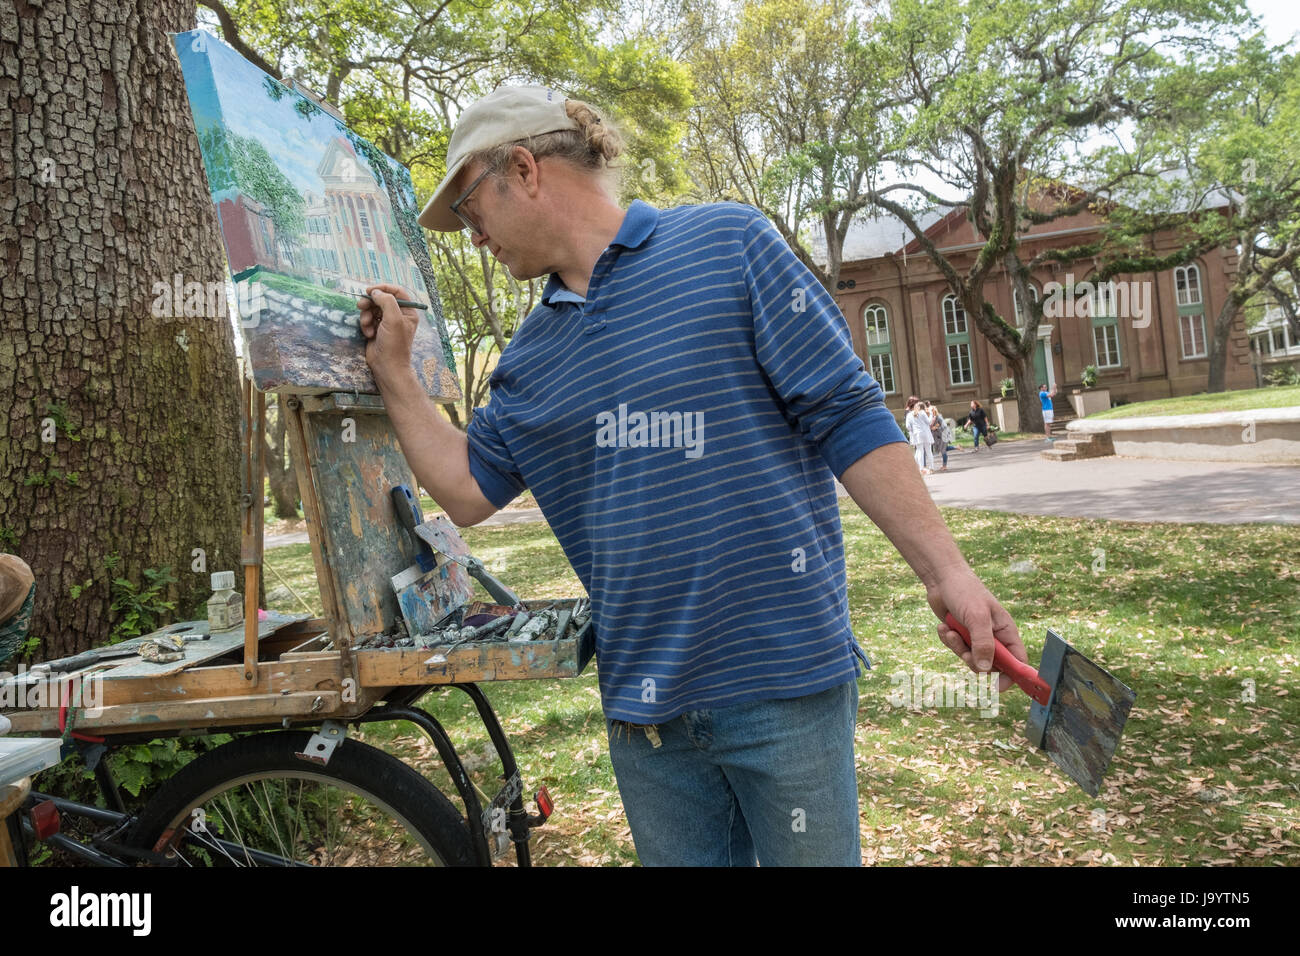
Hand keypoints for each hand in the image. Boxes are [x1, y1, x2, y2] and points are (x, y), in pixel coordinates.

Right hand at [360, 283, 418, 384]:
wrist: (387, 366)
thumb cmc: (394, 344)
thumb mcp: (393, 319)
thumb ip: (386, 301)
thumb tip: (375, 292)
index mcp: (408, 312)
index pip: (397, 292)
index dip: (383, 288)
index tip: (370, 290)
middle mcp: (398, 316)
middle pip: (381, 299)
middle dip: (370, 303)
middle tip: (360, 305)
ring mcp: (386, 323)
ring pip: (372, 309)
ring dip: (366, 315)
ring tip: (367, 325)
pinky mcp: (376, 329)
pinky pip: (367, 319)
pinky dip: (365, 325)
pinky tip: (369, 334)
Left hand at [926, 569, 1027, 693]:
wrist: (941, 579)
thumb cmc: (965, 591)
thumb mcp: (976, 617)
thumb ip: (983, 643)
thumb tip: (986, 670)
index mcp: (1006, 632)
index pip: (1017, 661)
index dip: (1012, 676)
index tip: (997, 687)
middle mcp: (994, 637)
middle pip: (991, 666)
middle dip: (975, 662)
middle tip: (964, 652)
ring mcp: (976, 637)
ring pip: (971, 659)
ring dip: (958, 648)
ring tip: (950, 632)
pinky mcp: (961, 636)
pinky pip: (956, 650)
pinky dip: (948, 641)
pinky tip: (943, 627)